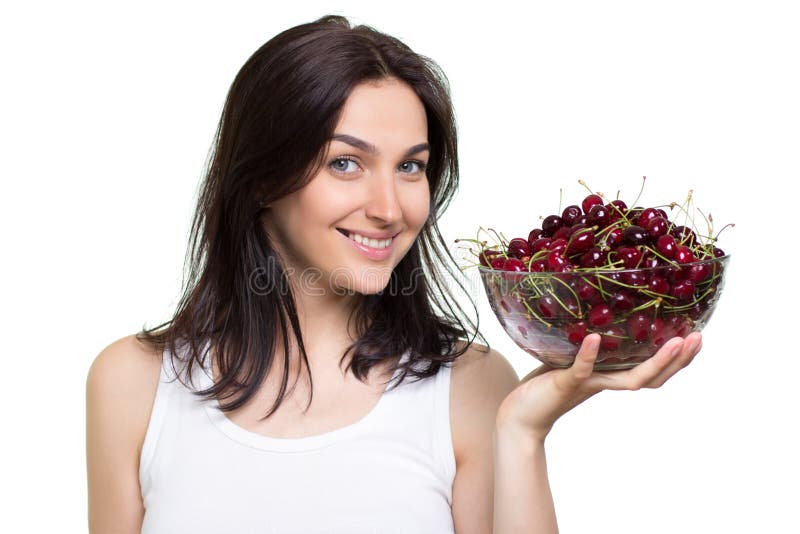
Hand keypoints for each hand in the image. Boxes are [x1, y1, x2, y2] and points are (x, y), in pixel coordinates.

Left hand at [496, 332, 702, 441]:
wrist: (519, 415)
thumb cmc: (545, 386)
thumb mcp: (570, 360)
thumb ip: (587, 348)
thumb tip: (598, 317)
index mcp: (609, 378)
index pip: (651, 371)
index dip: (676, 359)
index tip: (696, 336)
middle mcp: (605, 383)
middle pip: (651, 378)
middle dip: (678, 360)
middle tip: (697, 338)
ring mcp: (587, 385)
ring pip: (628, 379)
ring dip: (654, 362)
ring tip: (673, 341)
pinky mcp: (565, 383)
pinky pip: (581, 370)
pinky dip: (589, 355)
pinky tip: (595, 338)